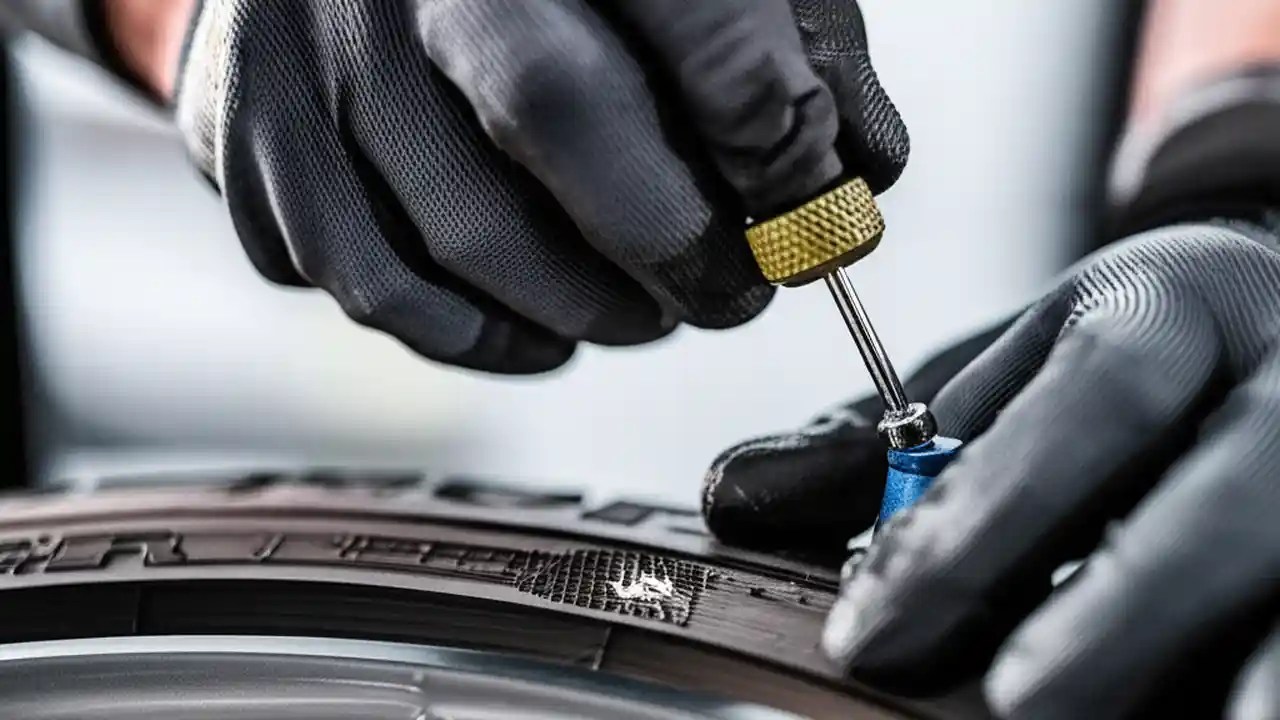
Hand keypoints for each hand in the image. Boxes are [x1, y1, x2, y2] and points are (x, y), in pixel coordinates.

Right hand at [161, 0, 906, 372]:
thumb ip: (779, 45)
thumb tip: (853, 178)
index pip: (699, 20)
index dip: (776, 142)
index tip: (810, 220)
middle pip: (559, 118)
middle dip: (672, 248)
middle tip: (728, 295)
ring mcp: (306, 48)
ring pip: (457, 238)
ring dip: (577, 315)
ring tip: (634, 315)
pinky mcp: (242, 136)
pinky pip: (362, 284)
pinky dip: (466, 337)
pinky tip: (525, 331)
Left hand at [705, 223, 1279, 717]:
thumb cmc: (1124, 357)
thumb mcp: (1009, 367)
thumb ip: (886, 440)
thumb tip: (735, 493)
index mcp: (1177, 309)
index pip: (1095, 400)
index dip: (986, 517)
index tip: (872, 631)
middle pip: (1223, 508)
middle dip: (1115, 623)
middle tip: (1014, 706)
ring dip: (1218, 681)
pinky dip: (1243, 684)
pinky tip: (1189, 714)